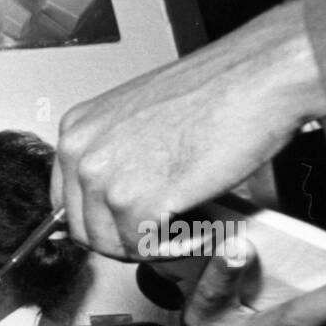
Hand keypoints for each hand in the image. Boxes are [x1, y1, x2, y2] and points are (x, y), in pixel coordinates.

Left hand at [52, 0, 325, 258]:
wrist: (257, 78)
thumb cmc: (214, 92)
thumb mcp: (139, 120)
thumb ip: (114, 158)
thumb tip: (107, 203)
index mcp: (77, 129)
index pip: (67, 202)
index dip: (103, 221)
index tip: (130, 224)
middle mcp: (80, 152)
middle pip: (85, 230)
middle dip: (126, 238)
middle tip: (164, 230)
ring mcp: (103, 179)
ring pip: (111, 245)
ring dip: (150, 245)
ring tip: (186, 225)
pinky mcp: (134, 202)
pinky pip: (144, 248)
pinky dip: (176, 246)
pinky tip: (199, 224)